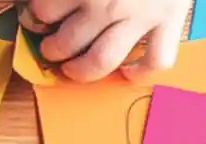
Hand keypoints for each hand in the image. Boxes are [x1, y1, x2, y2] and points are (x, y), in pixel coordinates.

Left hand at [19, 0, 191, 80]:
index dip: (36, 17)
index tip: (37, 18)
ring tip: (72, 69)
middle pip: (68, 41)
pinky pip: (155, 60)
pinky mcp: (169, 22)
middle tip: (51, 49)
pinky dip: (141, 74)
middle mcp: (107, 3)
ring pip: (103, 59)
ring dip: (81, 70)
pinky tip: (127, 73)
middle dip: (53, 50)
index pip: (45, 9)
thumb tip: (54, 1)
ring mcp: (140, 17)